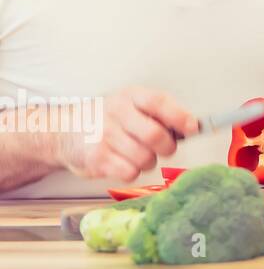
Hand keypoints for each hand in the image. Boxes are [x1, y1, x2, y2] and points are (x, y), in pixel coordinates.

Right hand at [59, 87, 197, 181]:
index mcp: (130, 96)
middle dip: (168, 147)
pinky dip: (133, 172)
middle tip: (165, 148)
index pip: (158, 102)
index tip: (193, 128)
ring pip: (145, 158)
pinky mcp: (96, 158)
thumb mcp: (131, 104)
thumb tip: (193, 126)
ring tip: (140, 154)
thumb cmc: (109, 118)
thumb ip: (159, 112)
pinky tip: (125, 163)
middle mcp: (116, 112)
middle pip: (154, 135)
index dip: (179, 116)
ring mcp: (104, 136)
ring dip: (150, 161)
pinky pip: (129, 172)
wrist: (65, 130)